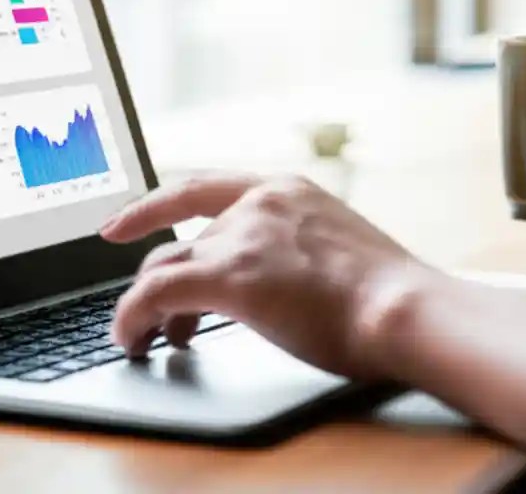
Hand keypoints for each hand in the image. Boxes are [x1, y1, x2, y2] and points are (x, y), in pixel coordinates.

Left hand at [99, 174, 427, 378]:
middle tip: (151, 317)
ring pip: (162, 268)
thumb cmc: (387, 298)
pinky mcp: (229, 275)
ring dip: (145, 307)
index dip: (152, 204)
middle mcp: (258, 202)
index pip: (200, 186)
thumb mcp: (335, 250)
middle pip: (181, 241)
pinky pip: (154, 294)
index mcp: (286, 189)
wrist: (406, 312)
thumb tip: (266, 283)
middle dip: (160, 283)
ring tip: (147, 339)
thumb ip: (293, 250)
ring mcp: (242, 236)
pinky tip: (132, 339)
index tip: (119, 223)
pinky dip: (132, 318)